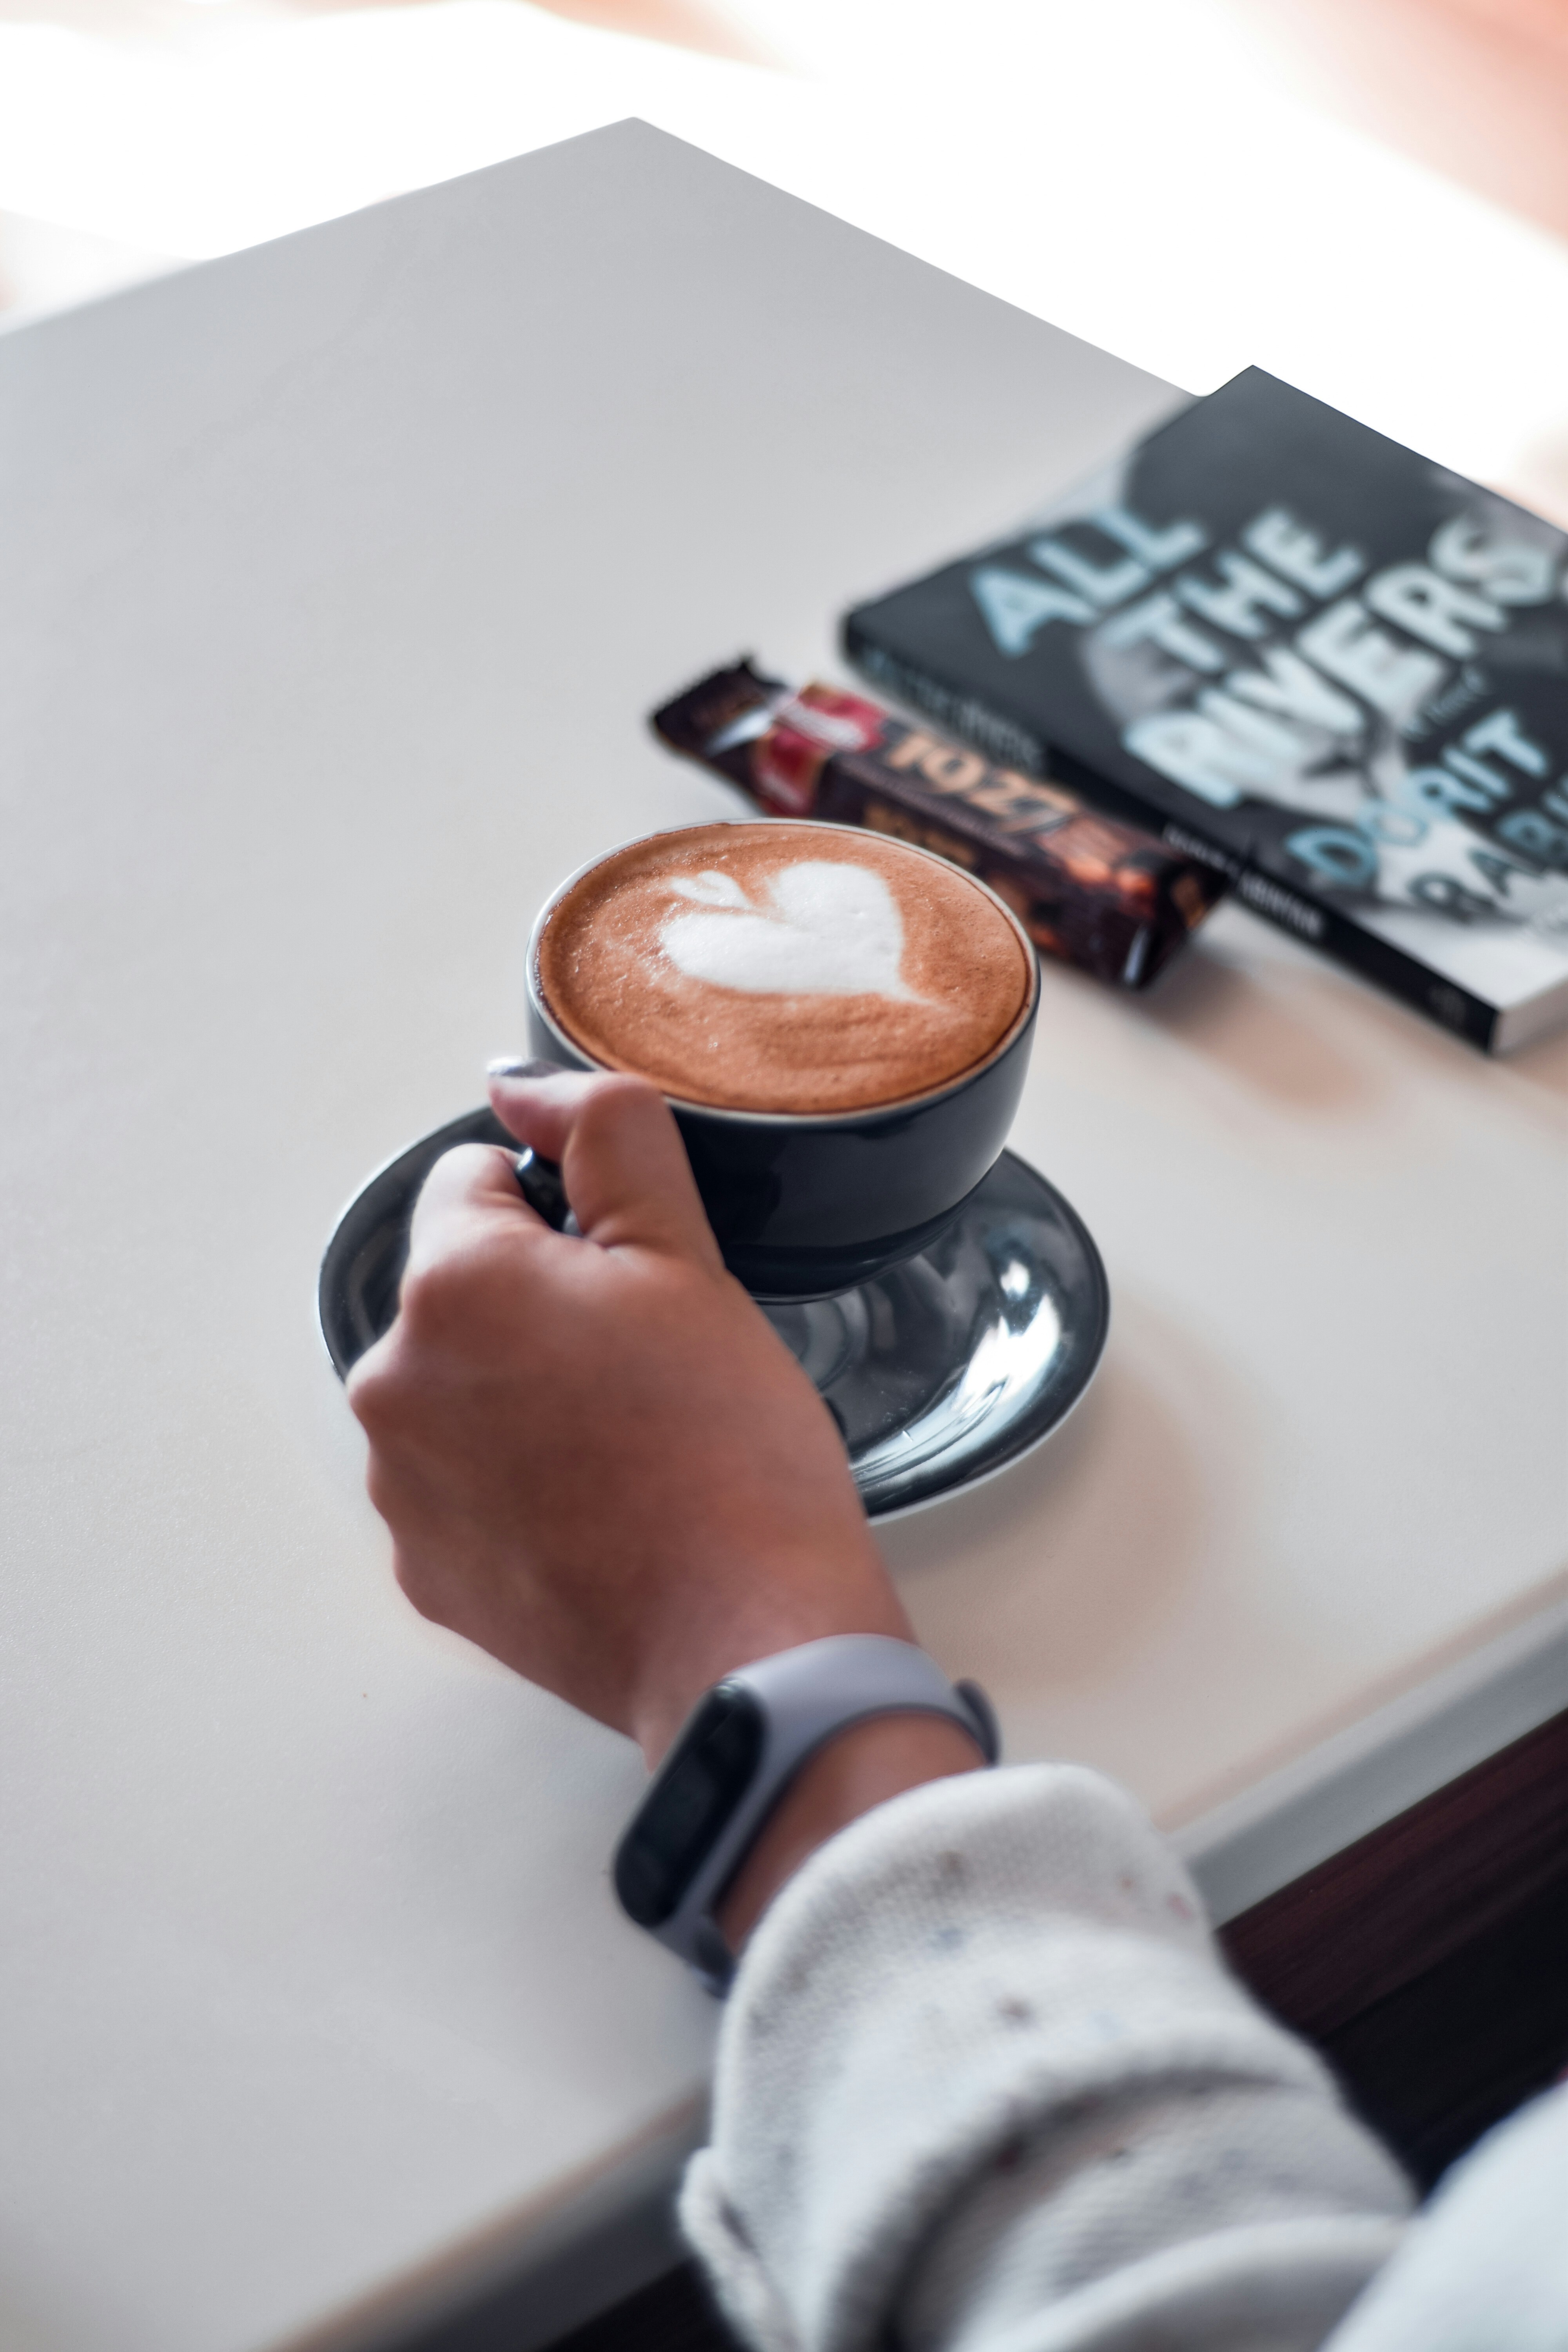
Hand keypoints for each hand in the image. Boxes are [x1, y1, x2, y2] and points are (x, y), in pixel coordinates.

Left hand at [349, 1069, 909, 1762]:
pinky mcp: (423, 1571)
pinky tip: (599, 1509)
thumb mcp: (685, 1254)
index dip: (568, 1215)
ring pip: (462, 1388)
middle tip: (645, 1369)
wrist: (746, 1639)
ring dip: (523, 1396)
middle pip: (463, 1291)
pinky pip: (460, 1485)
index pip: (478, 1181)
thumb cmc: (729, 1455)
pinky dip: (516, 1485)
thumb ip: (605, 1131)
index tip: (631, 1279)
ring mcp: (400, 1487)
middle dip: (539, 1308)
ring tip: (628, 1446)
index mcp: (451, 1285)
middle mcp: (394, 1383)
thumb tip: (520, 1083)